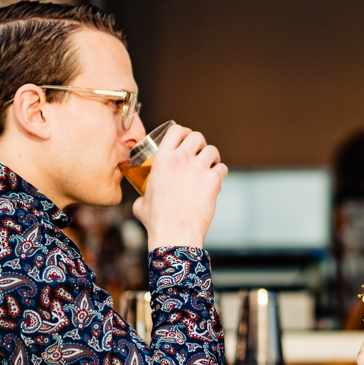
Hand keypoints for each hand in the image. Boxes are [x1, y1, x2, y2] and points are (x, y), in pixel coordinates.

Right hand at [133, 123, 227, 249]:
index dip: (183, 132)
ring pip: (212, 150)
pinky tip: (216, 181)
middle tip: (200, 154)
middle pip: (197, 136)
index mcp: (161, 160)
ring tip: (210, 167)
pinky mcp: (212, 180)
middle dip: (200, 144)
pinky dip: (220, 173)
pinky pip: (222, 168)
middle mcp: (180, 159)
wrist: (174, 234)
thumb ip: (143, 194)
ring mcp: (197, 168)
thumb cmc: (157, 221)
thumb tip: (142, 196)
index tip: (187, 139)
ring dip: (212, 158)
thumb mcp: (141, 202)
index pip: (175, 130)